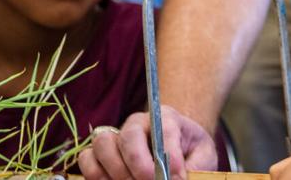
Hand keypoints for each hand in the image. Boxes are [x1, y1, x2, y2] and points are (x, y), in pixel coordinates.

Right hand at [78, 106, 217, 179]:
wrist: (177, 149)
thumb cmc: (190, 152)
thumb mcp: (203, 156)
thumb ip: (196, 166)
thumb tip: (178, 179)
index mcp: (166, 117)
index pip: (165, 129)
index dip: (170, 156)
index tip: (178, 177)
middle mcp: (137, 123)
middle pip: (129, 136)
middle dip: (139, 165)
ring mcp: (116, 136)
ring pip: (103, 145)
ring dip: (117, 171)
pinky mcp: (100, 153)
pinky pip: (87, 159)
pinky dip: (97, 175)